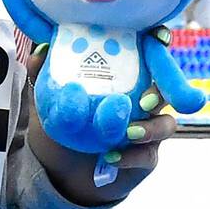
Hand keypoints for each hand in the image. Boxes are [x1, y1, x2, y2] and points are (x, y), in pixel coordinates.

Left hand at [22, 44, 176, 206]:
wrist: (59, 170)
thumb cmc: (61, 123)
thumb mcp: (48, 98)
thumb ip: (44, 74)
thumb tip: (40, 53)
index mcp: (125, 75)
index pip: (150, 53)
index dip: (158, 43)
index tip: (157, 38)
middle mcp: (143, 97)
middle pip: (169, 86)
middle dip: (166, 88)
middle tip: (145, 99)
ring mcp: (148, 127)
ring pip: (166, 123)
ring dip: (151, 128)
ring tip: (129, 133)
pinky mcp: (147, 156)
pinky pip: (149, 155)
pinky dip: (132, 156)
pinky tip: (111, 157)